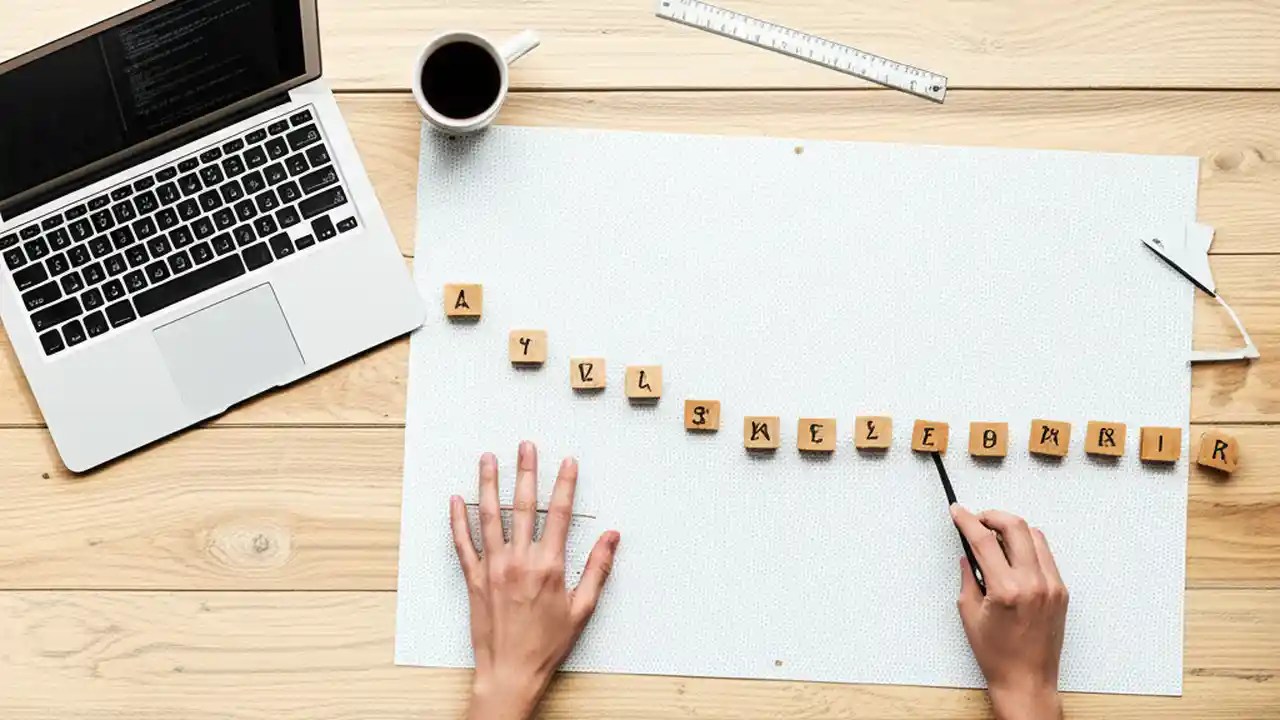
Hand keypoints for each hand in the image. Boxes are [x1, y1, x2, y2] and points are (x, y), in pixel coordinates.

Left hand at [451, 441, 620, 719]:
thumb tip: (612, 538)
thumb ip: (598, 569)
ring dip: (488, 484)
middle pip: (523, 506)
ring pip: (489, 517)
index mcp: (549, 566)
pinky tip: (456, 500)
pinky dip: (458, 520)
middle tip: (526, 446)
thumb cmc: (547, 645)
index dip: (565, 485)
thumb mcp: (582, 609)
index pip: (560, 515)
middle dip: (526, 472)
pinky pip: (463, 543)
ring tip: (488, 459)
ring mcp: (493, 568)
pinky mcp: (474, 579)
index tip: (568, 463)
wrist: (510, 672)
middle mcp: (519, 561)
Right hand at [950, 505, 1067, 719]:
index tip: (958, 511)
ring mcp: (1052, 586)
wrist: (1027, 680)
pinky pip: (1045, 555)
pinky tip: (1013, 556)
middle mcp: (1034, 583)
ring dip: (1012, 529)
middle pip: (1015, 526)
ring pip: (1034, 536)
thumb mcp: (969, 613)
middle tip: (977, 519)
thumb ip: (968, 577)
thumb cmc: (997, 654)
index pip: (984, 540)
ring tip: (995, 539)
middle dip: (992, 516)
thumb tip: (968, 553)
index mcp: (1007, 590)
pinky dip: (1028, 547)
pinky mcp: (1062, 591)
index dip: (967, 520)